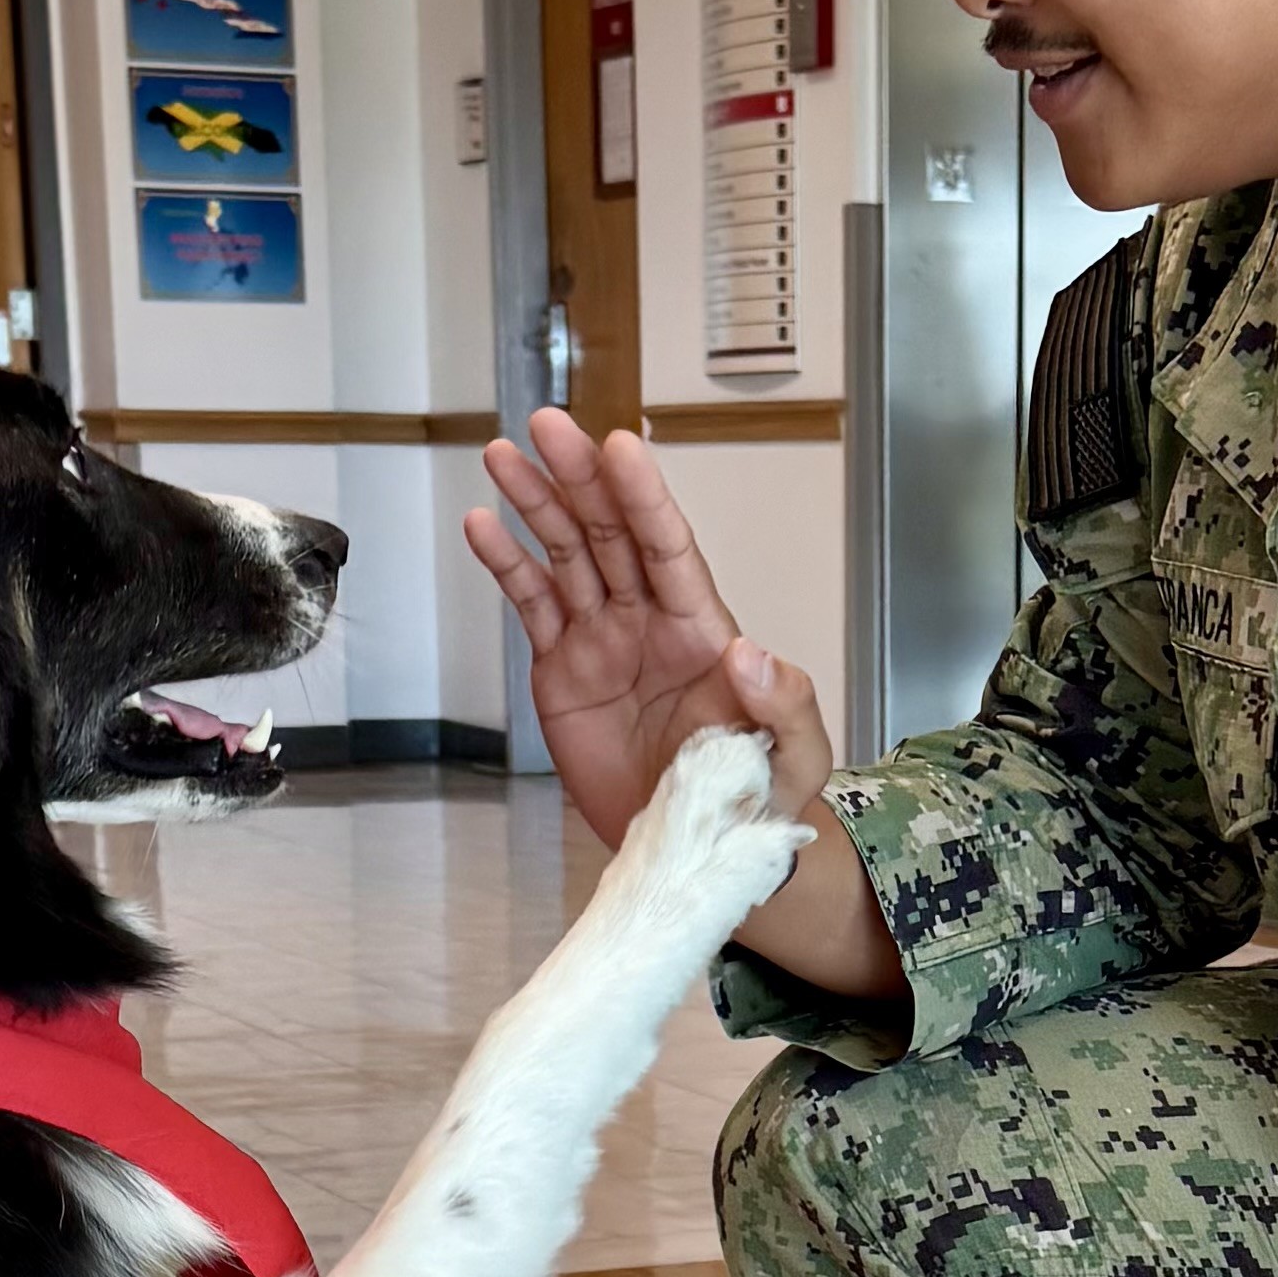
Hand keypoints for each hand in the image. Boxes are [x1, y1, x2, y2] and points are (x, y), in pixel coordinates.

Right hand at [463, 408, 829, 845]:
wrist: (699, 849)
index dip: (644, 498)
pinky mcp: (563, 672)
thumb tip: (751, 651)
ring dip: (537, 504)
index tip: (621, 449)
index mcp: (703, 628)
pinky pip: (533, 606)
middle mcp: (649, 620)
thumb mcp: (793, 755)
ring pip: (566, 555)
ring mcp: (602, 640)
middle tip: (548, 427)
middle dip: (578, 478)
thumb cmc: (754, 796)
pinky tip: (485, 527)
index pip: (669, 548)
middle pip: (610, 532)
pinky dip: (507, 566)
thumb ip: (784, 702)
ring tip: (506, 457)